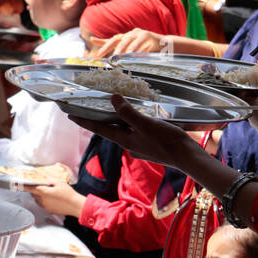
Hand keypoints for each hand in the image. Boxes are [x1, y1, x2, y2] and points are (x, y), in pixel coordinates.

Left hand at [25, 181, 85, 216]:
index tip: (15, 184)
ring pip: (38, 199)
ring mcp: (45, 206)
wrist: (75, 205)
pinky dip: (45, 200)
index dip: (22, 186)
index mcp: (43, 192)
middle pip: (34, 193)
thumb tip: (42, 180)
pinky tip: (54, 198)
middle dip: (37, 189)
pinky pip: (43, 203)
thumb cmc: (68, 194)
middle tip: (45, 185)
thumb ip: (48, 180)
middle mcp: (42, 200)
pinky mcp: (48, 210)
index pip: (29, 188)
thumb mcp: (58, 182)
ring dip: (41, 195)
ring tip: (51, 192)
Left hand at [69, 94, 201, 168]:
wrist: (188, 158)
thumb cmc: (167, 142)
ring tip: (108, 111)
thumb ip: (128, 112)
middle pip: (109, 130)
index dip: (84, 121)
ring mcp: (141, 147)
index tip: (69, 114)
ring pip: (123, 131)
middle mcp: (130, 145)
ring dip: (115, 121)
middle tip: (86, 110)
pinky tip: (136, 118)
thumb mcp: (146, 124)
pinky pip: (135, 132)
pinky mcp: (151, 146)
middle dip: (98, 120)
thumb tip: (112, 98)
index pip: (99, 128)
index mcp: (125, 141)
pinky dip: (130, 123)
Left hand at [92, 29, 172, 58]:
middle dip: (106, 47)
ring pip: (126, 40)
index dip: (102, 41)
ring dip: (120, 49)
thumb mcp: (136, 55)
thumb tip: (116, 66)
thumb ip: (127, 58)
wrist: (167, 46)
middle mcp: (130, 34)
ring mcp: (138, 33)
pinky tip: (129, 54)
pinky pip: (137, 42)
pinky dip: (133, 48)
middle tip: (100, 55)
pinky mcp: (146, 35)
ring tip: (115, 57)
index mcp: (127, 39)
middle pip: (116, 39)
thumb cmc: (150, 52)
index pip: (112, 39)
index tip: (91, 40)